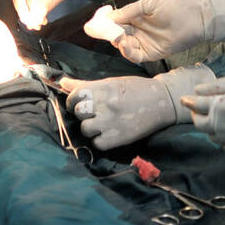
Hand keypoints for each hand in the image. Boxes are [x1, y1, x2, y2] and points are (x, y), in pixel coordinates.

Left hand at [62, 65, 213, 149]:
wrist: (162, 101)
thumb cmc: (135, 89)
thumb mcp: (111, 82)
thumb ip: (86, 84)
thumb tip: (62, 81)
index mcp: (104, 87)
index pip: (75, 94)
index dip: (72, 100)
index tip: (77, 103)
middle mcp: (106, 104)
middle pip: (78, 112)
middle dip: (82, 113)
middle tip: (92, 113)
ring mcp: (112, 122)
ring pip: (85, 128)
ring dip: (90, 127)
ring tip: (100, 124)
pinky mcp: (118, 138)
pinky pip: (97, 143)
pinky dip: (100, 140)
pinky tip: (108, 133)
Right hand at [91, 0, 224, 63]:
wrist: (196, 17)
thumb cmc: (174, 6)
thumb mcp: (149, 4)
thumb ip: (129, 11)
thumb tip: (109, 16)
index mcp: (135, 17)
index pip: (115, 21)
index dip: (104, 21)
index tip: (95, 19)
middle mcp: (137, 31)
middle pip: (115, 34)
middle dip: (104, 32)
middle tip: (94, 30)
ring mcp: (144, 43)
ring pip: (122, 45)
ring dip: (115, 41)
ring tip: (115, 35)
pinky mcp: (151, 53)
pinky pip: (135, 55)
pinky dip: (127, 51)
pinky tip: (123, 43)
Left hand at [180, 69, 224, 153]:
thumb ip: (214, 88)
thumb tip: (196, 92)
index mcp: (222, 106)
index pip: (197, 107)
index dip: (189, 102)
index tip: (185, 100)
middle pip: (202, 126)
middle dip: (198, 117)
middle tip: (199, 111)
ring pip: (215, 138)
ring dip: (213, 129)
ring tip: (218, 119)